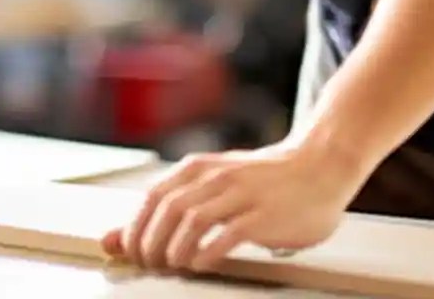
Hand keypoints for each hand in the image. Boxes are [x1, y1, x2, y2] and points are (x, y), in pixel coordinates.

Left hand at [101, 137, 368, 272]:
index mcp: (198, 168)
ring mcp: (242, 194)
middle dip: (151, 242)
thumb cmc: (262, 181)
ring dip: (175, 248)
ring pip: (193, 220)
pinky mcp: (265, 214)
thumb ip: (167, 210)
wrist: (319, 166)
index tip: (131, 252)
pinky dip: (208, 252)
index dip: (135, 227)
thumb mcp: (212, 186)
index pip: (152, 198)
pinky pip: (229, 234)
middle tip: (150, 264)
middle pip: (168, 210)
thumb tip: (114, 239)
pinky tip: (202, 264)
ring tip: (173, 265)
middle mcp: (216, 176)